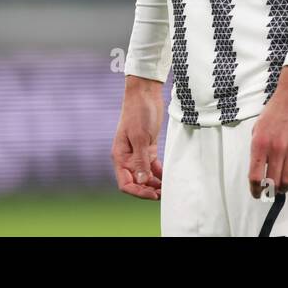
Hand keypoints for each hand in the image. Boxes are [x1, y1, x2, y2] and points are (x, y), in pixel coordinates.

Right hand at [112, 75, 164, 199]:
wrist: (145, 93)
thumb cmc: (139, 112)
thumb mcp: (140, 137)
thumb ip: (140, 160)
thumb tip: (141, 182)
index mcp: (120, 156)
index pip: (125, 183)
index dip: (138, 192)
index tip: (153, 194)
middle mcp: (127, 158)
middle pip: (136, 182)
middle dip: (148, 190)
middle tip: (163, 194)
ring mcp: (137, 153)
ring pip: (145, 176)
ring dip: (154, 184)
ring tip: (167, 189)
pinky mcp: (147, 148)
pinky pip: (152, 167)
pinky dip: (159, 174)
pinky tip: (167, 178)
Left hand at [249, 66, 287, 198]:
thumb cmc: (277, 107)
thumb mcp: (259, 125)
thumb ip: (258, 145)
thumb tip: (259, 164)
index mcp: (259, 143)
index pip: (255, 175)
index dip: (255, 189)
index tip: (256, 193)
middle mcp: (275, 148)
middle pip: (272, 181)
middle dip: (271, 191)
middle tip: (272, 193)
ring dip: (285, 188)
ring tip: (283, 187)